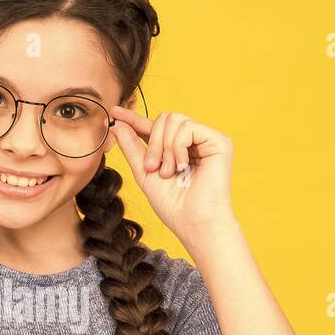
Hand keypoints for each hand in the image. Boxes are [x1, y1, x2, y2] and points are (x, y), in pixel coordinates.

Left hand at [108, 106, 235, 242]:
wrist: (192, 222)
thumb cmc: (172, 204)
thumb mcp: (144, 173)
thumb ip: (131, 147)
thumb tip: (117, 123)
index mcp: (177, 149)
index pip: (154, 127)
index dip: (134, 119)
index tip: (114, 112)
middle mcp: (193, 141)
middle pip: (163, 118)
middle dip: (152, 143)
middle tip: (151, 168)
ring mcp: (207, 140)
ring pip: (174, 119)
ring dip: (164, 148)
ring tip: (169, 172)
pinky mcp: (219, 141)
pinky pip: (187, 127)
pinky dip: (178, 147)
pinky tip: (183, 166)